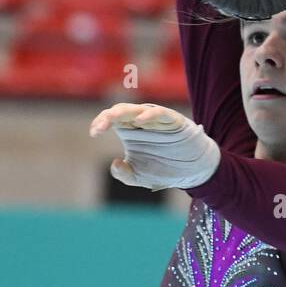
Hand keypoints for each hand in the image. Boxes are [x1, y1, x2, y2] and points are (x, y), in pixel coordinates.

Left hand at [90, 102, 220, 190]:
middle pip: (122, 111)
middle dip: (109, 116)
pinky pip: (161, 114)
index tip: (94, 132)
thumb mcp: (138, 177)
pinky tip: (140, 121)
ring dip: (125, 112)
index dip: (101, 122)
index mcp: (130, 130)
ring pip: (139, 109)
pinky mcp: (174, 121)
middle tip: (99, 128)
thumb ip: (124, 174)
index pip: (112, 119)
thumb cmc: (163, 169)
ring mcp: (157, 120)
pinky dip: (150, 115)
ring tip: (112, 118)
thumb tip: (115, 163)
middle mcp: (142, 121)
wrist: (192, 171)